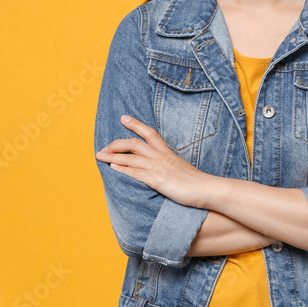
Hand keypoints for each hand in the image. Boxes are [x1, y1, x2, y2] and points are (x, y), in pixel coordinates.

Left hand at [95, 115, 213, 207]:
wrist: (207, 188)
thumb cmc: (196, 181)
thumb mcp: (181, 168)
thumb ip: (169, 165)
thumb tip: (162, 168)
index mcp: (168, 152)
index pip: (150, 133)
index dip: (136, 124)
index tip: (124, 118)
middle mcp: (161, 156)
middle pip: (135, 143)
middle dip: (116, 143)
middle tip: (104, 146)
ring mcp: (158, 167)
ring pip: (131, 157)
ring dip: (113, 156)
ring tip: (100, 156)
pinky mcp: (157, 180)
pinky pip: (136, 172)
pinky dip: (122, 169)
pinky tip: (113, 168)